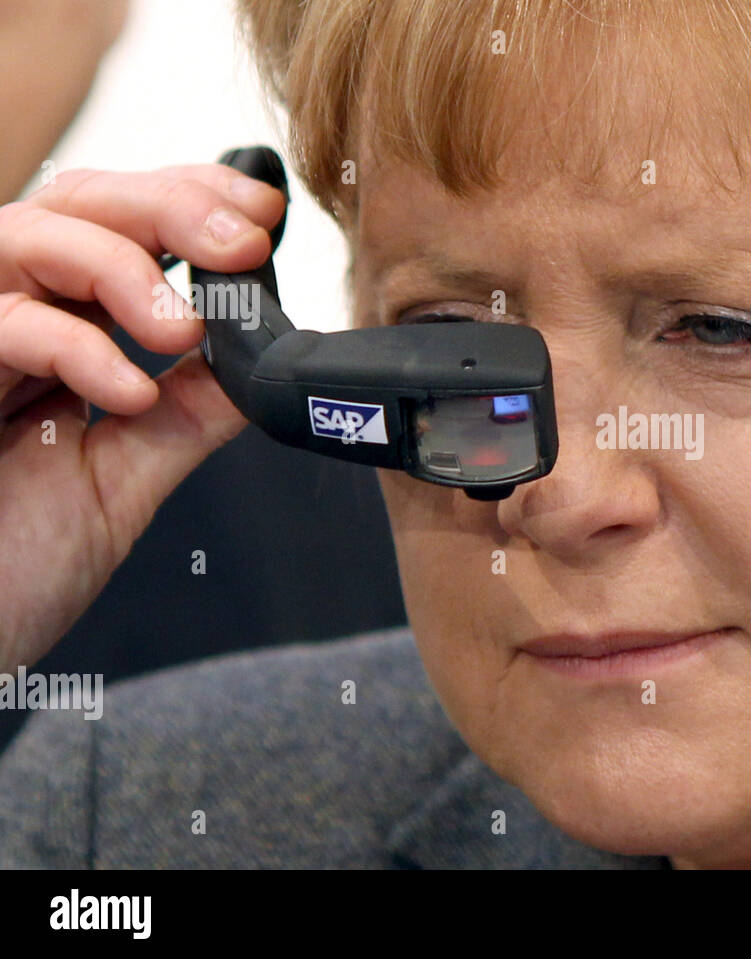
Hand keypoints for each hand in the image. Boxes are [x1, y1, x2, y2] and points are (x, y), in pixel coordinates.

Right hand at [0, 164, 284, 669]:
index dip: (191, 198)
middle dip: (172, 205)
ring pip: (29, 231)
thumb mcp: (122, 483)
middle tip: (244, 242)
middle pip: (79, 201)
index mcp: (59, 334)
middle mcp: (7, 320)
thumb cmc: (8, 569)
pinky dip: (73, 346)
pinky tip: (126, 392)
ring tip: (184, 328)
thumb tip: (264, 367)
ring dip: (123, 264)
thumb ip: (186, 416)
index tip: (263, 216)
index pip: (122, 226)